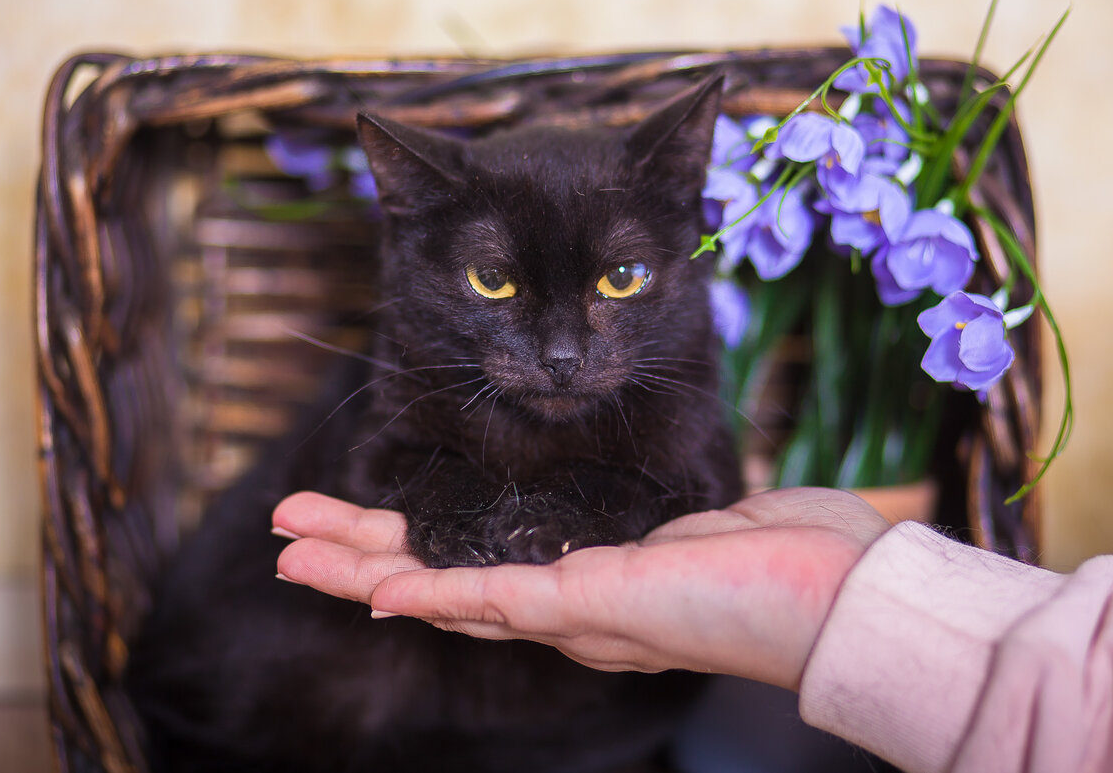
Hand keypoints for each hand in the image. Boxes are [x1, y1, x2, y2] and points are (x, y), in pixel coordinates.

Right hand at [274, 488, 890, 691]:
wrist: (836, 594)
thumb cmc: (781, 554)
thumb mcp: (693, 522)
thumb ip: (648, 520)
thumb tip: (641, 512)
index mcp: (581, 582)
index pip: (474, 563)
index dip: (408, 551)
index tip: (357, 534)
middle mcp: (561, 607)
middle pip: (436, 579)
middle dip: (357, 558)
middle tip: (287, 543)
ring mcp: (568, 611)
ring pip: (442, 589)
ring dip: (363, 572)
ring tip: (293, 556)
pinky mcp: (586, 605)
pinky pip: (490, 596)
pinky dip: (426, 591)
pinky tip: (370, 588)